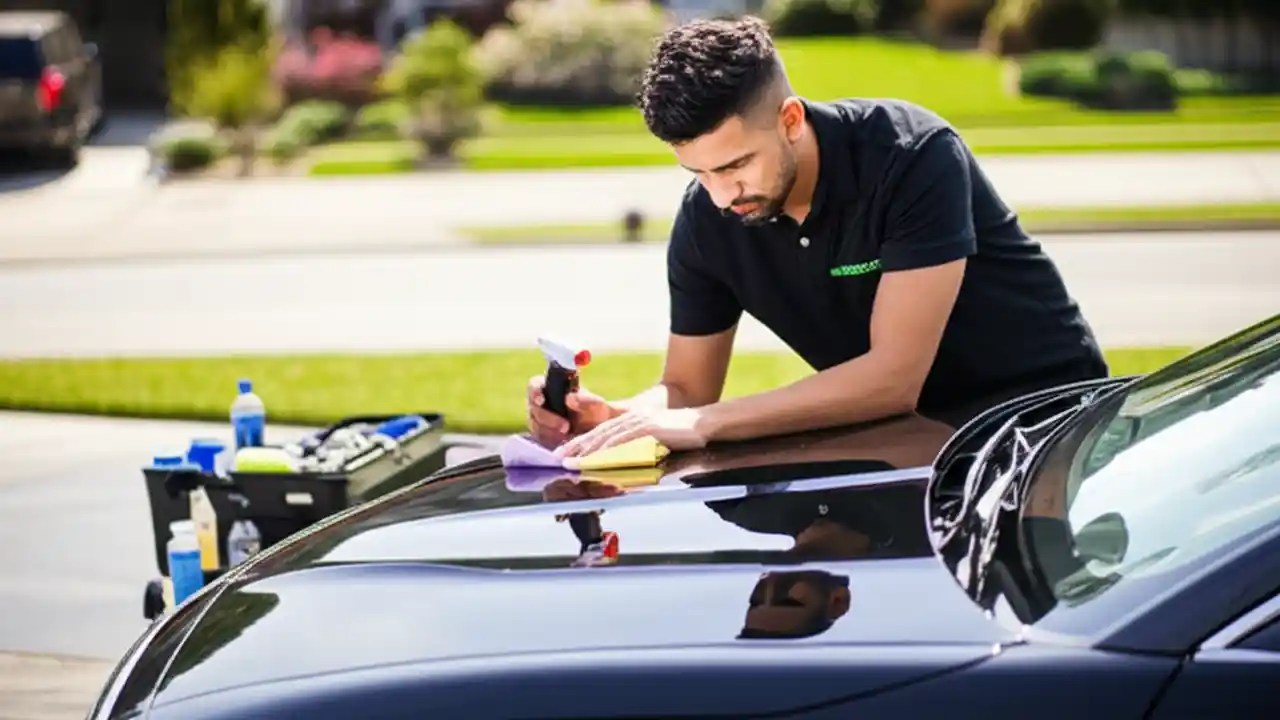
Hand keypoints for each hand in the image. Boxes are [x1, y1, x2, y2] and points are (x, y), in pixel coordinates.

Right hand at [527, 374, 616, 447]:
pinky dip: (552, 442)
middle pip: (534, 409)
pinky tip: (564, 443)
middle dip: (548, 418)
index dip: (535, 391)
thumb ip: (585, 400)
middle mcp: (542, 404)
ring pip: (536, 426)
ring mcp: (539, 421)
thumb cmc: (597, 413)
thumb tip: (568, 398)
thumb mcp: (597, 405)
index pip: (535, 384)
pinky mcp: (542, 437)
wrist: (599, 434)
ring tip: (569, 436)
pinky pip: (540, 440)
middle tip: (566, 427)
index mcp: (552, 388)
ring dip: (551, 432)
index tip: (542, 400)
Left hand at [555, 407, 709, 458]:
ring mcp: (639, 422)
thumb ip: (637, 447)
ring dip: (587, 451)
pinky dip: (608, 452)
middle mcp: (631, 419)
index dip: (580, 443)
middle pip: (598, 434)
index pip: (600, 433)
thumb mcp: (654, 440)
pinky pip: (624, 442)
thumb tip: (620, 464)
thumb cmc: (681, 435)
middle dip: (576, 447)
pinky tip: (598, 459)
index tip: (564, 454)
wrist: (703, 424)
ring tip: (572, 462)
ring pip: (607, 438)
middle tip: (559, 459)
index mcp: (630, 420)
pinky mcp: (648, 428)